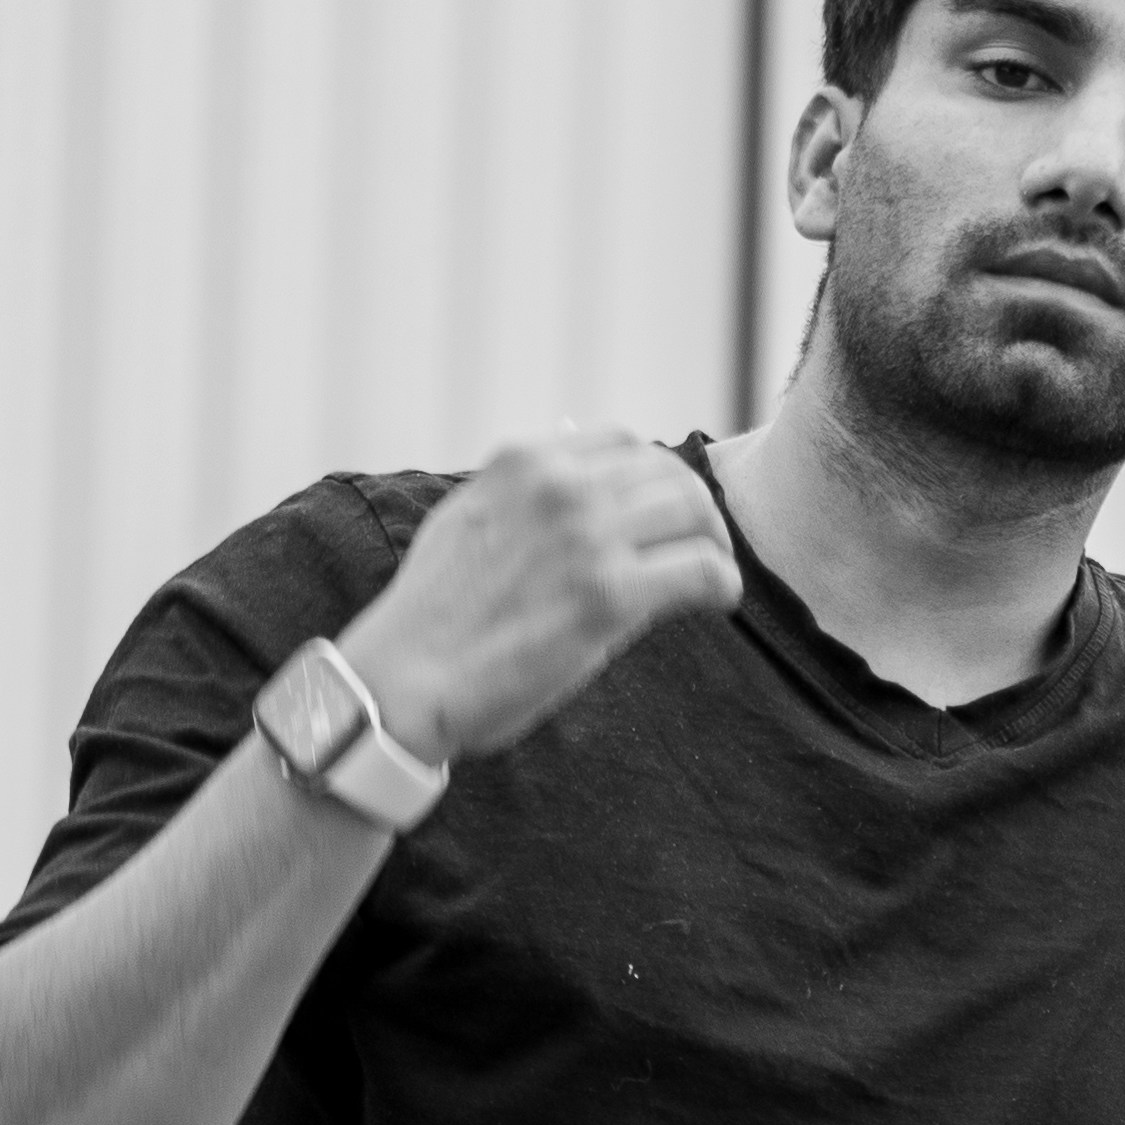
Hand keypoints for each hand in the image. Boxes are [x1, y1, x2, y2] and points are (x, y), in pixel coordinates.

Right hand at [347, 434, 740, 764]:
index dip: (654, 479)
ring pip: (693, 513)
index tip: (662, 516)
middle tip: (702, 548)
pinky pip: (701, 569)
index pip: (623, 443)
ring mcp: (586, 537)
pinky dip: (723, 583)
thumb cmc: (433, 618)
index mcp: (524, 461)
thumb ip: (519, 496)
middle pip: (667, 473)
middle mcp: (559, 485)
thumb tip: (566, 476)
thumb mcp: (467, 520)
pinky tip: (718, 601)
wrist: (402, 681)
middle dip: (694, 511)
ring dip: (714, 544)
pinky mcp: (608, 596)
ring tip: (712, 576)